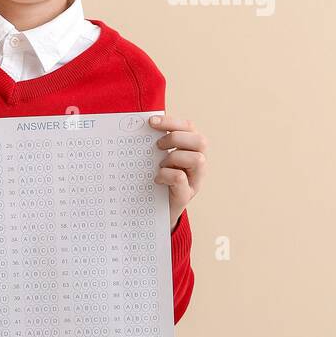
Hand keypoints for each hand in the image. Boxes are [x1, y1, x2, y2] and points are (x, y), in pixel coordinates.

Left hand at [149, 114, 205, 229]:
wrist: (151, 215)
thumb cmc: (152, 182)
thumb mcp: (154, 160)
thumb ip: (153, 146)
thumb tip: (135, 126)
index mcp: (190, 151)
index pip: (189, 128)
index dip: (172, 121)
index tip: (151, 122)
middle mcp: (197, 165)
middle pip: (201, 141)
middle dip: (176, 138)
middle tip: (158, 145)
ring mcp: (194, 182)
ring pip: (198, 159)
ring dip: (174, 157)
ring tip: (160, 164)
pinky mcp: (185, 196)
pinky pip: (180, 178)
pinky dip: (166, 174)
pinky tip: (156, 179)